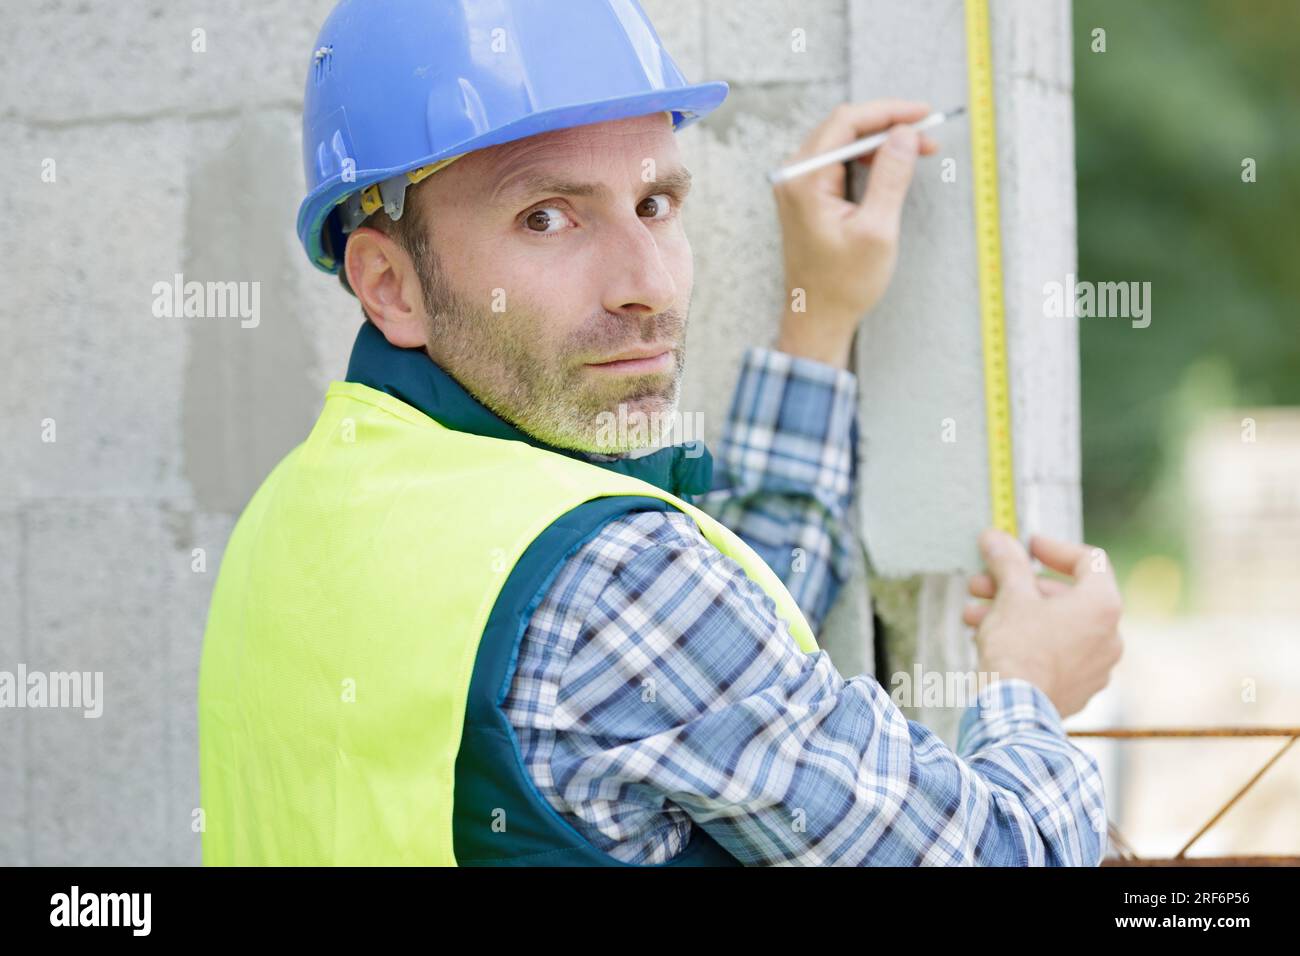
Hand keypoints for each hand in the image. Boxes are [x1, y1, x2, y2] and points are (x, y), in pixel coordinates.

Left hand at [772, 99, 938, 367]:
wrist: (817, 318)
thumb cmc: (843, 284)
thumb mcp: (877, 231)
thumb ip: (891, 177)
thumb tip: (905, 134)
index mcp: (804, 181)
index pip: (846, 122)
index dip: (888, 112)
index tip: (923, 114)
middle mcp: (793, 177)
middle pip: (843, 127)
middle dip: (887, 125)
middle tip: (927, 135)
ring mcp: (797, 185)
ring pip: (842, 142)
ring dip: (880, 141)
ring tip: (917, 150)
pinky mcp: (805, 196)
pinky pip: (837, 161)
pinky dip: (866, 158)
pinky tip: (892, 165)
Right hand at [963, 529, 1124, 718]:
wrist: (1013, 713)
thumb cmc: (1019, 650)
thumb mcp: (1010, 596)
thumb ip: (1008, 562)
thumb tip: (995, 537)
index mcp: (1103, 606)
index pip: (1089, 561)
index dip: (1054, 548)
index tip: (1025, 547)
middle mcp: (1110, 636)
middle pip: (1065, 596)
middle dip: (1018, 586)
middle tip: (982, 583)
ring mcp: (1096, 667)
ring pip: (1054, 627)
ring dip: (1014, 614)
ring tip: (973, 614)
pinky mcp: (1078, 690)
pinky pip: (1054, 654)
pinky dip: (1027, 641)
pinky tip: (990, 641)